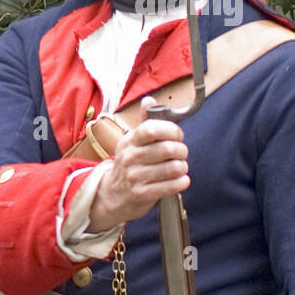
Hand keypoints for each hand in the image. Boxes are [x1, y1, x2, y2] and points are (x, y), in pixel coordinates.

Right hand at [88, 98, 188, 229]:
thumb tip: (149, 100)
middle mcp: (130, 157)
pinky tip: (180, 180)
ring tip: (179, 167)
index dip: (171, 130)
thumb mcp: (132, 142)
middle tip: (181, 153)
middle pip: (168, 149)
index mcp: (129, 141)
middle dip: (182, 151)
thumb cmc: (129, 165)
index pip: (152, 129)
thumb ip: (145, 122)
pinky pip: (172, 186)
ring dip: (182, 167)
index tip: (177, 135)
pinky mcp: (142, 194)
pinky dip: (182, 182)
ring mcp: (135, 176)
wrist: (112, 195)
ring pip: (173, 168)